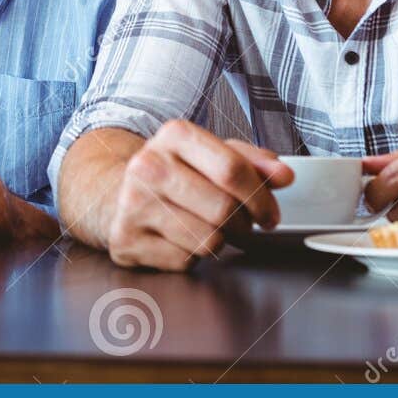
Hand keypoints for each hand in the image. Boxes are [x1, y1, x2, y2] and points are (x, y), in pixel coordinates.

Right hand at [106, 119, 291, 270]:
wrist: (113, 193)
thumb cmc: (172, 174)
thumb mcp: (210, 155)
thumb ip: (251, 162)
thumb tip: (284, 175)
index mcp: (175, 135)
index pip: (232, 169)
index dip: (261, 197)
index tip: (269, 212)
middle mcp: (149, 165)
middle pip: (223, 209)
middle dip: (243, 224)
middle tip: (241, 224)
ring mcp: (133, 203)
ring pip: (207, 240)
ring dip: (219, 241)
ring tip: (208, 228)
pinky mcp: (126, 239)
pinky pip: (184, 261)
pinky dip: (191, 256)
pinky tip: (180, 239)